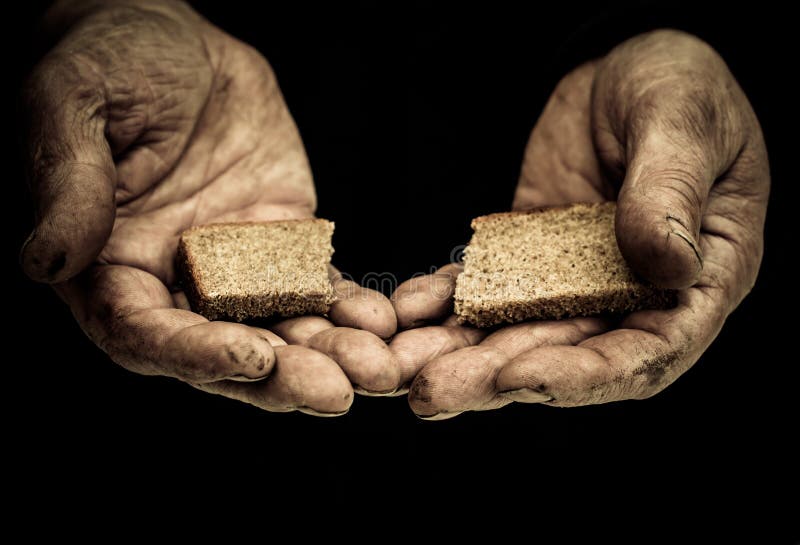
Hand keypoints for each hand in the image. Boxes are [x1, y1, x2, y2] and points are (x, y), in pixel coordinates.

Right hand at [20, 0, 399, 414]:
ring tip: (376, 370)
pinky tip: (382, 320)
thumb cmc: (110, 61)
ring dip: (329, 354)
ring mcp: (235, 268)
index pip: (143, 334)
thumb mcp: (71, 102)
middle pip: (224, 351)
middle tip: (335, 393)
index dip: (195, 355)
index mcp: (110, 266)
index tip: (252, 358)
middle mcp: (175, 282)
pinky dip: (350, 307)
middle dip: (281, 378)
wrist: (178, 42)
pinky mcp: (284, 243)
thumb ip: (65, 179)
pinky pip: (318, 284)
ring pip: (280, 328)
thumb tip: (47, 258)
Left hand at [391, 30, 768, 417]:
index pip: (647, 352)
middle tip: (430, 393)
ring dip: (461, 354)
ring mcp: (577, 279)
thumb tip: (670, 266)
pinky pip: (488, 287)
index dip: (585, 376)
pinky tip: (406, 309)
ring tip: (402, 369)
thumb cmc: (679, 83)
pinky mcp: (531, 258)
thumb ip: (672, 190)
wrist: (622, 65)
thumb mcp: (683, 121)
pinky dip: (447, 301)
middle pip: (568, 355)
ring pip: (520, 332)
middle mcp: (634, 294)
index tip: (518, 379)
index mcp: (699, 277)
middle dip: (497, 378)